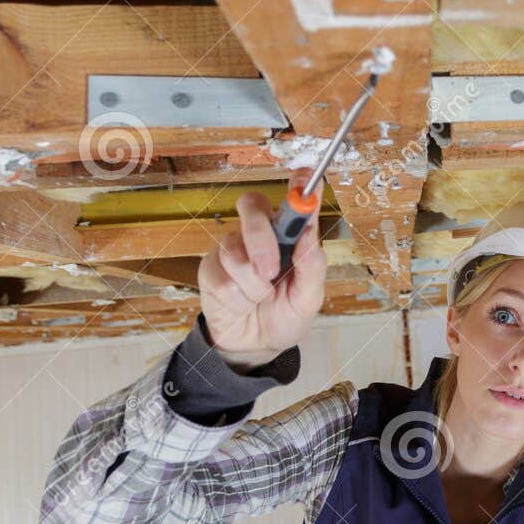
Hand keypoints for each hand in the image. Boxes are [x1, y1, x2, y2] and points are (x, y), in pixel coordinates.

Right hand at [198, 182, 326, 369]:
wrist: (256, 347)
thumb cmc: (285, 316)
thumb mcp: (309, 298)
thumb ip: (312, 266)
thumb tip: (310, 233)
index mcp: (288, 237)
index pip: (290, 202)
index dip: (297, 186)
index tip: (305, 176)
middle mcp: (258, 235)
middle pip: (251, 207)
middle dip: (260, 239)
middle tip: (270, 271)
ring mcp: (232, 250)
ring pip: (236, 253)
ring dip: (253, 286)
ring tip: (261, 299)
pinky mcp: (210, 269)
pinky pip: (222, 278)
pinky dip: (238, 299)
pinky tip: (242, 305)